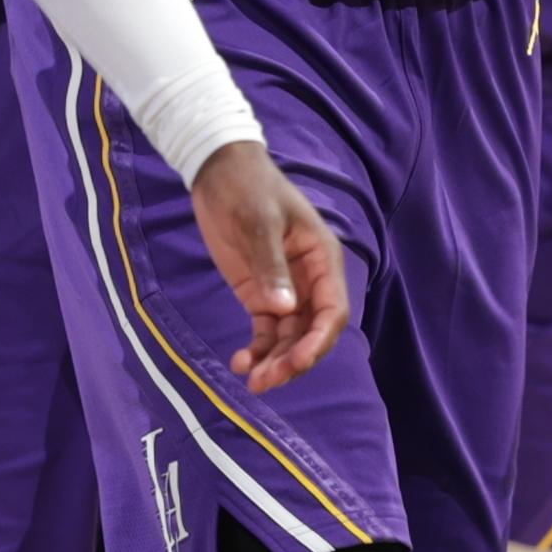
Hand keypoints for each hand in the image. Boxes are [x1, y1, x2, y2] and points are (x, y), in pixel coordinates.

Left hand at [189, 140, 349, 392]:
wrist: (218, 171)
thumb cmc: (247, 188)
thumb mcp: (258, 222)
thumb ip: (270, 266)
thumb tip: (284, 310)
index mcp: (322, 259)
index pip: (332, 310)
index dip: (319, 340)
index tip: (297, 361)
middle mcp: (309, 280)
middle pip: (311, 332)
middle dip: (294, 359)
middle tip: (267, 380)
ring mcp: (285, 289)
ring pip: (289, 337)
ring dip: (275, 361)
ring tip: (252, 380)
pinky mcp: (259, 294)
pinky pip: (267, 330)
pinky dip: (258, 349)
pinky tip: (241, 362)